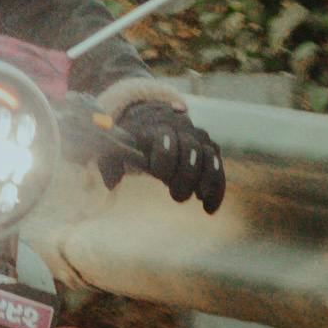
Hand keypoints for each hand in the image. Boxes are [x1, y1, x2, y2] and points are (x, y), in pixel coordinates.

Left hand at [93, 88, 227, 214]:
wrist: (152, 118)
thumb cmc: (130, 139)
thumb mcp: (115, 147)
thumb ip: (109, 163)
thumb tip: (113, 183)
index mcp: (157, 128)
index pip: (165, 138)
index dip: (165, 157)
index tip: (158, 175)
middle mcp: (182, 130)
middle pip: (192, 149)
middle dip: (186, 175)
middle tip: (177, 197)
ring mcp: (198, 139)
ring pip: (210, 158)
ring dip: (208, 181)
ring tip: (201, 201)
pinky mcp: (209, 150)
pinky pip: (218, 169)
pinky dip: (217, 189)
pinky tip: (208, 209)